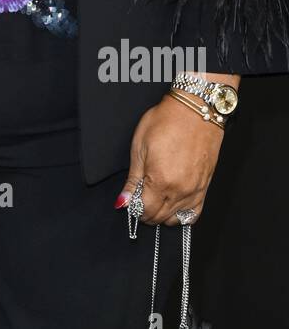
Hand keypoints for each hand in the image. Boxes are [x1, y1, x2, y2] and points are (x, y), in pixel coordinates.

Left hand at [118, 94, 224, 226]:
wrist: (196, 110)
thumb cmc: (167, 122)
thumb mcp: (139, 147)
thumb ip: (132, 180)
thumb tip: (124, 202)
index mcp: (160, 180)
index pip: (144, 211)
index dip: (134, 208)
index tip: (130, 200)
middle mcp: (179, 191)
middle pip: (159, 217)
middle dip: (146, 212)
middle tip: (140, 197)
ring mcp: (194, 191)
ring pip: (174, 218)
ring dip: (161, 214)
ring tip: (155, 197)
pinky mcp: (205, 187)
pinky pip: (193, 213)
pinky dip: (180, 214)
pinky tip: (172, 203)